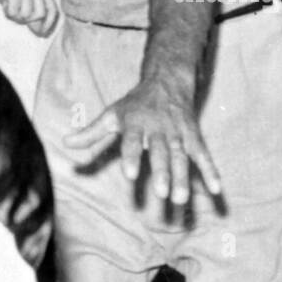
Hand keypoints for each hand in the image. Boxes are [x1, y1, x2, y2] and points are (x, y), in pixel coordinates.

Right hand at [0, 0, 59, 37]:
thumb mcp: (24, 1)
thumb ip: (34, 13)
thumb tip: (42, 31)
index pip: (53, 10)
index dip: (49, 24)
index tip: (42, 33)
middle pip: (39, 14)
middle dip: (27, 20)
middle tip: (16, 13)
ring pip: (25, 15)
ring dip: (15, 15)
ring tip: (9, 6)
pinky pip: (13, 12)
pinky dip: (7, 12)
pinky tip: (4, 3)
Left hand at [64, 78, 221, 205]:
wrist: (167, 82)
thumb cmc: (134, 105)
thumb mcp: (111, 115)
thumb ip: (90, 133)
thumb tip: (65, 143)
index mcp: (136, 124)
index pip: (132, 142)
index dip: (132, 158)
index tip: (131, 176)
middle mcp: (158, 129)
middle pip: (161, 152)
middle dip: (163, 172)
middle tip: (162, 194)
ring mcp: (178, 134)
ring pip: (182, 157)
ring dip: (183, 178)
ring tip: (180, 200)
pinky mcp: (194, 137)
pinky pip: (204, 155)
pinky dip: (211, 171)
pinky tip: (216, 190)